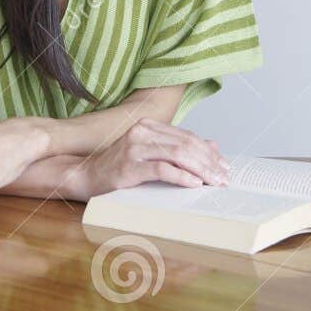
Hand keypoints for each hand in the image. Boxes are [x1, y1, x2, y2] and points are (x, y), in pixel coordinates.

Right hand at [78, 119, 229, 199]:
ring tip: (214, 182)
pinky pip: (162, 169)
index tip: (224, 167)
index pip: (187, 137)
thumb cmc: (119, 167)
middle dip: (209, 162)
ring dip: (201, 170)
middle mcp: (142, 132)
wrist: (86, 176)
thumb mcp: (150, 154)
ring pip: (177, 155)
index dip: (209, 152)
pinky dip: (181, 176)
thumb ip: (177, 148)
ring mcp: (134, 148)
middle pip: (185, 145)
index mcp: (148, 126)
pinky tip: (194, 184)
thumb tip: (212, 146)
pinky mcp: (129, 166)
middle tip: (224, 178)